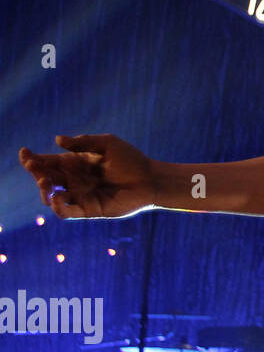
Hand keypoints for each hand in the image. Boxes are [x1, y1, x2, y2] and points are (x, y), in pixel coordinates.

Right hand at [18, 134, 155, 218]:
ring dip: (44, 190)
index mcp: (75, 163)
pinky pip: (66, 212)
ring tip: (48, 183)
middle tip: (36, 167)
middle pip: (45, 178)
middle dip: (36, 173)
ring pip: (51, 197)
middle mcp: (74, 180)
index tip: (25, 153)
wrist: (150, 179)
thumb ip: (84, 142)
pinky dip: (58, 207)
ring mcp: (80, 195)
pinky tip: (58, 198)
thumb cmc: (131, 159)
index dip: (33, 159)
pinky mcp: (88, 209)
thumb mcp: (108, 144)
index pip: (48, 162)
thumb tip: (58, 140)